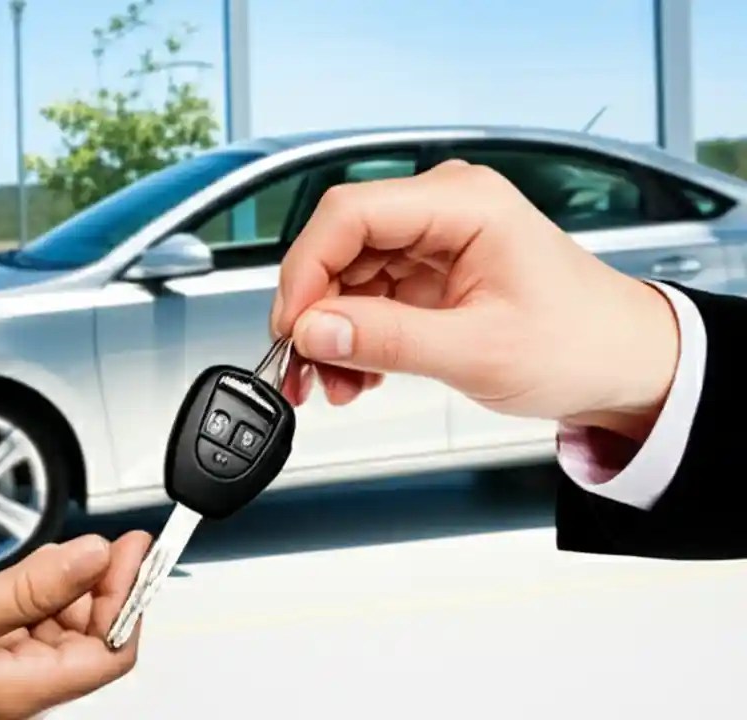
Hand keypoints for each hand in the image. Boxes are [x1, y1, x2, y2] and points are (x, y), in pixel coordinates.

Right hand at [0, 532, 152, 719]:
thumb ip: (26, 588)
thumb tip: (94, 556)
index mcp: (17, 693)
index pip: (112, 652)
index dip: (133, 598)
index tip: (135, 548)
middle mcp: (12, 694)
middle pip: (90, 641)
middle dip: (106, 589)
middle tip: (113, 541)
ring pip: (58, 634)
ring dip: (70, 591)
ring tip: (68, 553)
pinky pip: (22, 632)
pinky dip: (35, 599)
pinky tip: (29, 575)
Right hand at [270, 159, 679, 440]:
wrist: (624, 366)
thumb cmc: (581, 343)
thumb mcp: (476, 351)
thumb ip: (386, 339)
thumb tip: (313, 331)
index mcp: (463, 203)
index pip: (350, 215)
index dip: (307, 271)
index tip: (292, 326)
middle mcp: (444, 210)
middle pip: (340, 244)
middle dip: (314, 310)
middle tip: (301, 365)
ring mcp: (434, 240)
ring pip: (346, 275)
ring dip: (330, 332)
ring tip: (332, 382)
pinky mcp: (430, 272)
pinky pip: (367, 296)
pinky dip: (353, 337)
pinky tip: (355, 373)